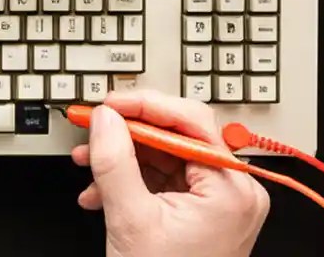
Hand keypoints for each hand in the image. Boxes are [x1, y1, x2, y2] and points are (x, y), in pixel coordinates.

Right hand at [72, 90, 269, 256]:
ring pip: (166, 157)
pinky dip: (132, 182)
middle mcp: (235, 190)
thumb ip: (115, 162)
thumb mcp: (131, 219)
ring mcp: (220, 203)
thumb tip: (107, 119)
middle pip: (177, 137)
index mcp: (231, 189)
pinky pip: (166, 180)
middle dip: (127, 136)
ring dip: (123, 160)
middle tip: (94, 130)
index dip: (145, 106)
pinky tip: (101, 193)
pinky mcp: (203, 213)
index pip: (190, 121)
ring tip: (89, 165)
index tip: (109, 104)